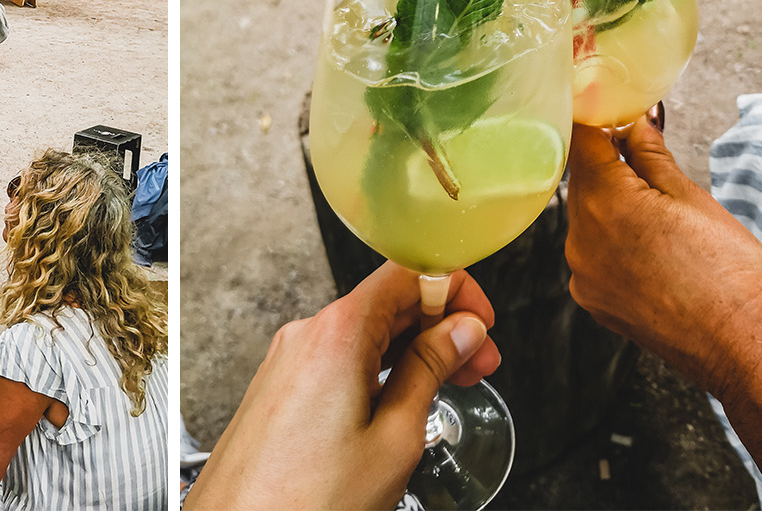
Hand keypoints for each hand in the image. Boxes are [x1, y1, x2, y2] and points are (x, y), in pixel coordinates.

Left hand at [185, 263, 498, 509]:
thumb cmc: (308, 499)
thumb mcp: (395, 438)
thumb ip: (430, 372)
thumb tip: (460, 332)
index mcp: (338, 333)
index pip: (407, 273)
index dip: (455, 292)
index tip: (481, 325)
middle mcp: (307, 334)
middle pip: (388, 302)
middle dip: (441, 326)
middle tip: (479, 363)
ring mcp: (289, 358)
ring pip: (365, 332)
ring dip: (412, 350)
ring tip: (449, 384)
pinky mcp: (281, 384)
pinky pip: (338, 357)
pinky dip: (378, 368)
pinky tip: (402, 397)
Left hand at [565, 119, 761, 396]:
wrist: (753, 354)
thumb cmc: (737, 278)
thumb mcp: (695, 199)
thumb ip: (651, 156)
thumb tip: (633, 123)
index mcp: (605, 204)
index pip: (582, 139)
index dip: (596, 117)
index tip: (610, 105)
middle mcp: (580, 241)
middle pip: (582, 180)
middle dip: (609, 162)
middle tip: (646, 149)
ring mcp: (583, 276)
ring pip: (587, 218)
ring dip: (612, 203)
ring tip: (662, 210)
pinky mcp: (593, 302)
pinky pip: (593, 254)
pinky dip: (614, 240)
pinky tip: (655, 246)